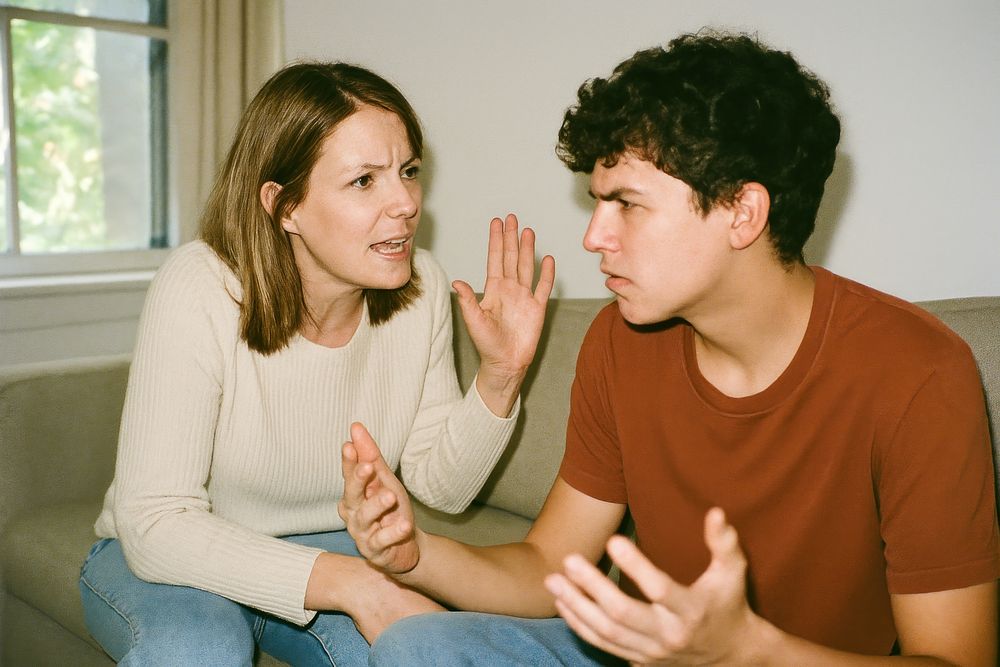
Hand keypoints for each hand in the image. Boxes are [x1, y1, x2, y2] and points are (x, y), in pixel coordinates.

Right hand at [338, 422, 421, 573]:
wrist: (408, 545)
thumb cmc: (392, 509)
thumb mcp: (385, 480)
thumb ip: (371, 457)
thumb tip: (356, 427)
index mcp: (354, 494)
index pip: (349, 474)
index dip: (349, 462)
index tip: (349, 445)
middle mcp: (353, 513)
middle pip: (351, 495)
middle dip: (357, 480)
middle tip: (367, 467)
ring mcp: (362, 533)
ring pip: (364, 517)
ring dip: (377, 505)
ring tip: (391, 496)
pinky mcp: (374, 551)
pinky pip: (381, 541)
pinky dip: (393, 532)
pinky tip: (405, 525)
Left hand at [454, 214, 554, 414]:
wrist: (505, 363)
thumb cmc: (487, 344)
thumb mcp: (474, 320)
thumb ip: (468, 300)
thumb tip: (457, 282)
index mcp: (493, 289)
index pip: (495, 259)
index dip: (496, 241)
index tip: (497, 223)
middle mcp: (509, 289)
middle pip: (511, 257)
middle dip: (511, 237)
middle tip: (512, 217)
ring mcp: (524, 297)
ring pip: (527, 267)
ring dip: (527, 249)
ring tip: (528, 231)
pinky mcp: (537, 308)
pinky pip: (543, 287)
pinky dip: (547, 273)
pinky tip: (548, 259)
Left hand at [544, 508, 760, 664]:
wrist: (732, 655)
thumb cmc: (729, 603)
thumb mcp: (733, 573)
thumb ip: (725, 543)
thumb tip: (715, 511)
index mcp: (692, 610)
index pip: (660, 589)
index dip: (636, 566)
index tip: (613, 540)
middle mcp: (669, 635)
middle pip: (623, 614)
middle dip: (593, 587)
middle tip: (568, 560)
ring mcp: (652, 651)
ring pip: (606, 633)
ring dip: (577, 606)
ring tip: (553, 580)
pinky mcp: (640, 660)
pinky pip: (603, 645)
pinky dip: (580, 625)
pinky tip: (562, 603)